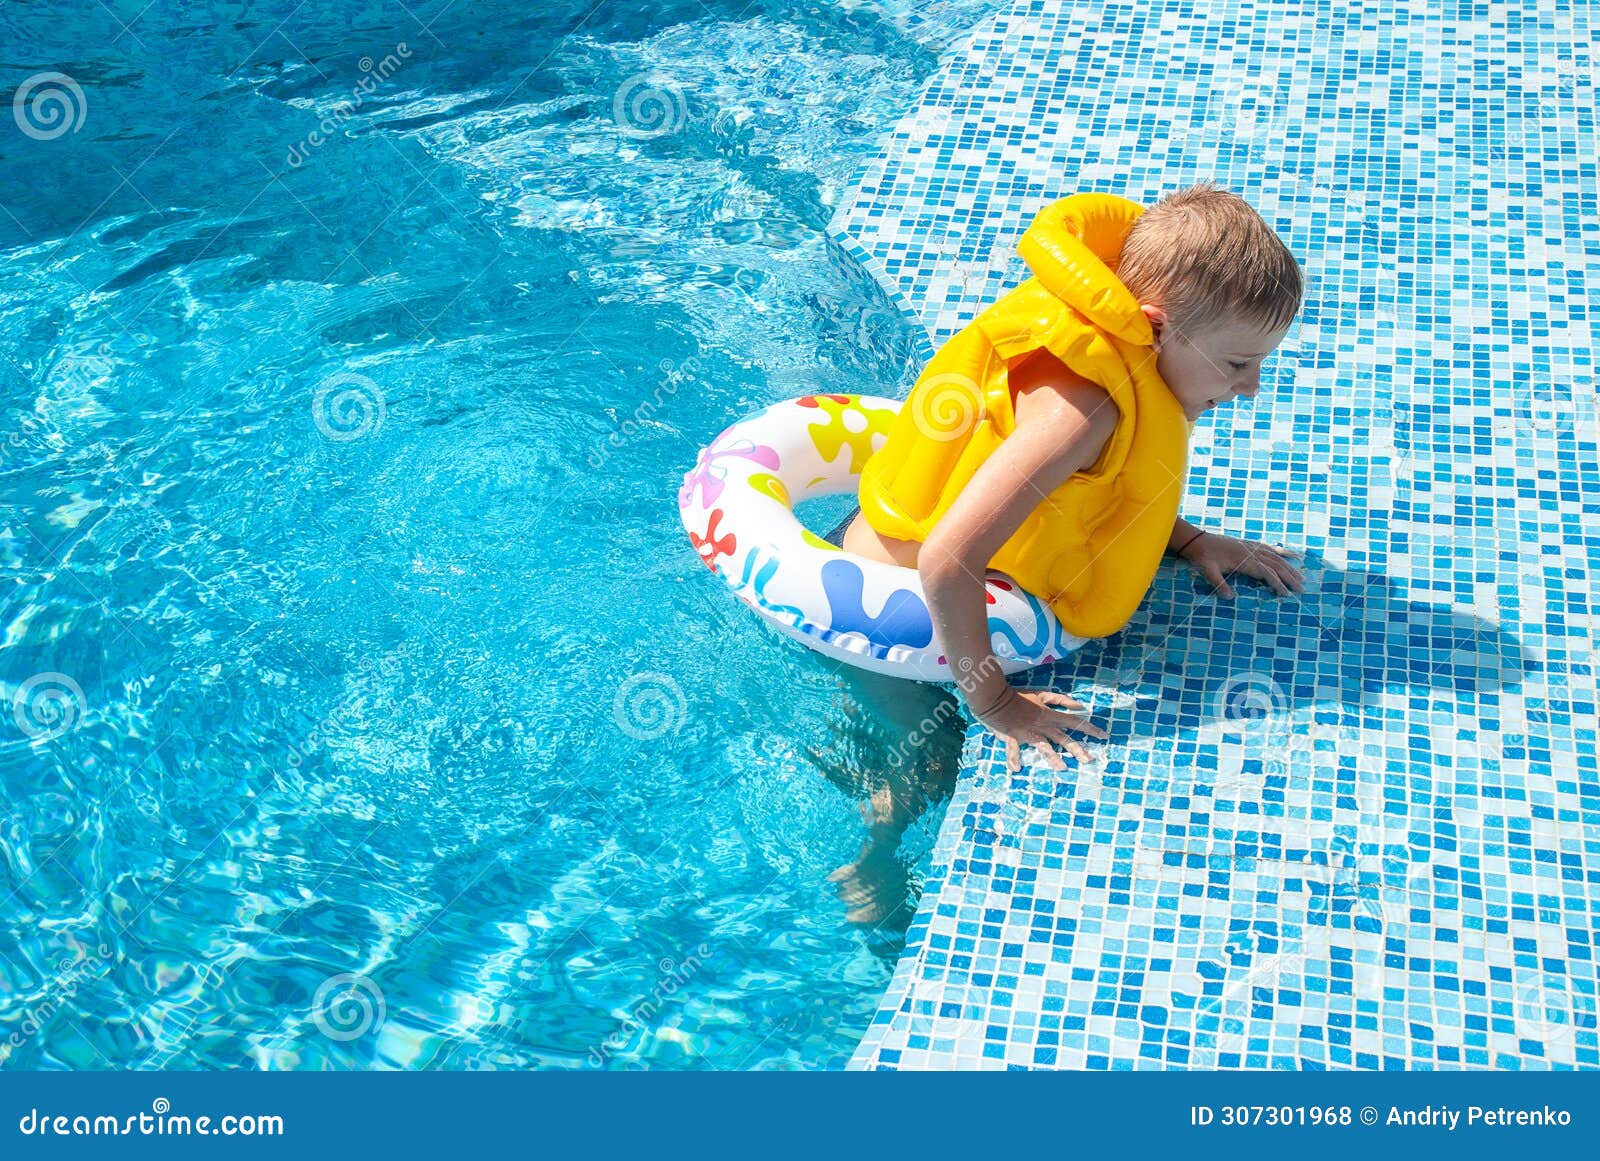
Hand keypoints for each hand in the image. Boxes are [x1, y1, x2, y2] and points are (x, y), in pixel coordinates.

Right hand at [969, 684, 1107, 772]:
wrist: (996, 697)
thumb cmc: (1019, 696)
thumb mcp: (1042, 694)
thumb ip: (1061, 700)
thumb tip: (1080, 705)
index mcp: (1049, 715)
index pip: (1074, 721)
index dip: (1089, 728)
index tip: (1103, 736)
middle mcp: (1042, 726)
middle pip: (1063, 738)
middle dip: (1077, 749)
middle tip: (1089, 760)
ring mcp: (1027, 732)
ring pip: (1043, 746)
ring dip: (1053, 757)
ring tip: (1062, 768)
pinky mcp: (1012, 737)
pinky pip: (1013, 749)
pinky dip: (1013, 758)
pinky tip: (1016, 769)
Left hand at [1179, 532, 1304, 598]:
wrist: (1198, 541)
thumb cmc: (1203, 557)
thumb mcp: (1208, 571)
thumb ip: (1218, 584)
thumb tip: (1229, 597)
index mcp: (1244, 560)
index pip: (1266, 573)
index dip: (1277, 584)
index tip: (1286, 594)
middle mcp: (1252, 552)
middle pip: (1276, 565)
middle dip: (1290, 578)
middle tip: (1302, 590)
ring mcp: (1253, 547)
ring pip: (1277, 558)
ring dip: (1290, 568)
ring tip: (1302, 579)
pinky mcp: (1251, 545)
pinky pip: (1272, 548)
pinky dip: (1285, 552)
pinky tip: (1295, 555)